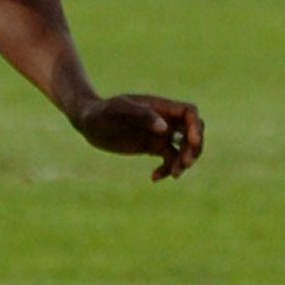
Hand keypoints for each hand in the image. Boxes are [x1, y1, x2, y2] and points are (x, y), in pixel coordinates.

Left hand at [72, 93, 204, 179]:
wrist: (88, 122)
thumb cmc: (102, 111)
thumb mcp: (119, 110)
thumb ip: (141, 115)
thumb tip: (165, 129)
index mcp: (161, 107)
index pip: (190, 113)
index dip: (196, 127)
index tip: (191, 142)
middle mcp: (164, 119)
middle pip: (193, 132)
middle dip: (194, 148)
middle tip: (184, 163)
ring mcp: (159, 134)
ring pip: (184, 148)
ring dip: (184, 161)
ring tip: (174, 174)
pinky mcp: (152, 147)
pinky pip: (170, 159)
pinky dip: (167, 169)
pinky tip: (154, 177)